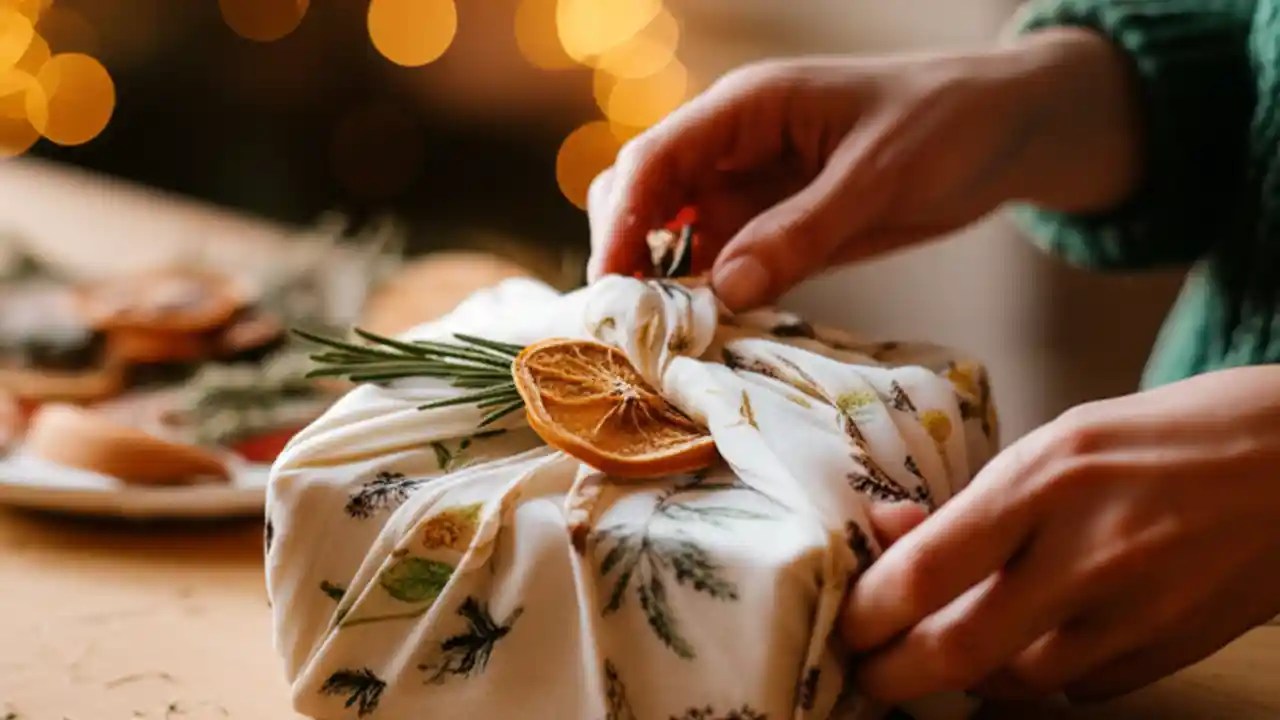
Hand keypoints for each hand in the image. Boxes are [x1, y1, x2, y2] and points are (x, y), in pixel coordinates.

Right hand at [587, 28, 1139, 309]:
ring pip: (677, 242)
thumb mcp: (879, 176)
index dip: (622, 223)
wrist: (1011, 132)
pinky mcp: (778, 233)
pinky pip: (724, 270)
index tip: (613, 289)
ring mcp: (752, 195)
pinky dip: (710, 304)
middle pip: (644, 199)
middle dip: (628, 255)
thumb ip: (802, 231)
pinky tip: (712, 342)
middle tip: (636, 328)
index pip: (654, 161)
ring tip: (666, 348)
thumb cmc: (949, 124)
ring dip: (666, 289)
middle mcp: (734, 152)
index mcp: (747, 109)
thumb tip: (725, 290)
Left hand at [841, 365, 1279, 702]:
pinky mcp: (1170, 653)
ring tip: (942, 649)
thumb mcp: (1062, 438)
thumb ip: (974, 500)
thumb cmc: (1170, 436)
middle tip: (866, 675)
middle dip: (894, 676)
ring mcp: (1136, 613)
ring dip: (966, 676)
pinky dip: (1038, 677)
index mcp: (1047, 480)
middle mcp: (1089, 553)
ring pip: (1015, 682)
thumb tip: (886, 537)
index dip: (868, 613)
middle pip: (960, 650)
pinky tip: (1030, 645)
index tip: (845, 626)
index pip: (928, 570)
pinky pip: (1077, 688)